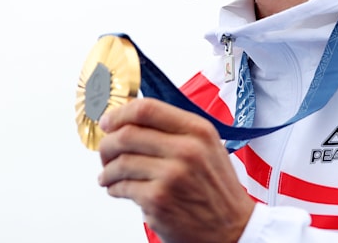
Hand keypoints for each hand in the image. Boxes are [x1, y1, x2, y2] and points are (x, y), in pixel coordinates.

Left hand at [97, 98, 253, 242]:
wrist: (233, 229)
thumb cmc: (217, 190)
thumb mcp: (208, 148)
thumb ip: (176, 131)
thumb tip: (131, 122)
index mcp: (198, 131)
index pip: (148, 109)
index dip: (120, 113)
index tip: (108, 121)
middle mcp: (187, 150)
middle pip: (127, 134)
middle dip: (108, 144)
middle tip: (104, 152)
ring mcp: (171, 175)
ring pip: (121, 162)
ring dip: (108, 170)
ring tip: (108, 175)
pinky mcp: (159, 200)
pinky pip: (123, 187)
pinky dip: (114, 188)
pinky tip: (118, 189)